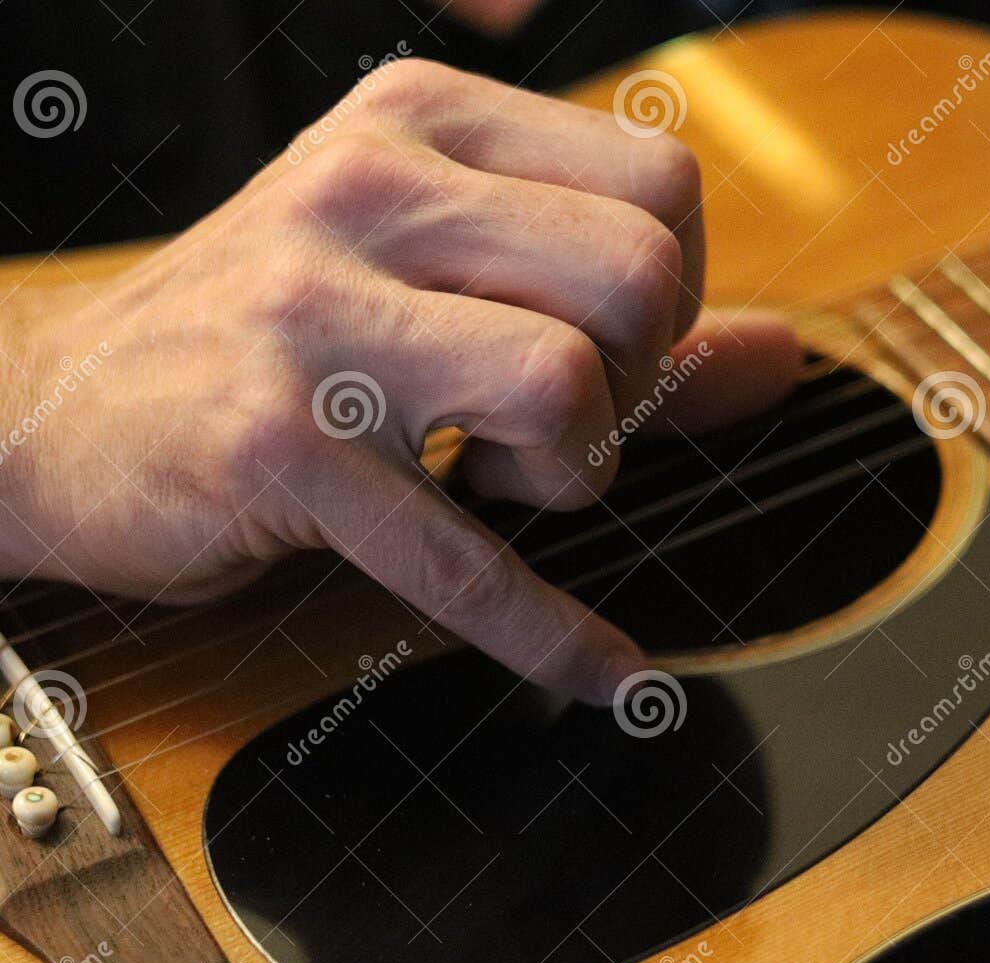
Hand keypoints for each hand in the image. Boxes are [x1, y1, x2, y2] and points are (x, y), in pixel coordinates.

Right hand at [0, 59, 799, 703]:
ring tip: (503, 480)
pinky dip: (557, 634)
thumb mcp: (444, 278)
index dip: (681, 292)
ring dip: (577, 473)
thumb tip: (782, 356)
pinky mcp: (278, 443)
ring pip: (564, 382)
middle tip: (565, 425)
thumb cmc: (278, 341)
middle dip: (637, 384)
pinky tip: (610, 674)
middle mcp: (369, 189)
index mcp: (424, 125)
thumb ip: (622, 315)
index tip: (623, 352)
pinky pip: (467, 555)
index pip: (661, 184)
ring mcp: (315, 313)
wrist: (57, 413)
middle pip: (636, 274)